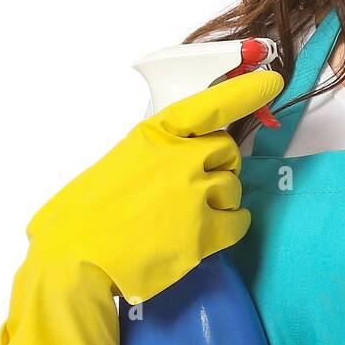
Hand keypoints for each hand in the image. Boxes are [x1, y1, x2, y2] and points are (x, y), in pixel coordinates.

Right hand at [0, 69, 283, 344]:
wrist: (73, 262)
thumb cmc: (82, 216)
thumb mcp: (117, 163)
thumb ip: (154, 155)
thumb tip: (180, 161)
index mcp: (154, 136)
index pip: (210, 105)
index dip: (245, 92)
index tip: (272, 82)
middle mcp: (180, 159)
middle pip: (227, 151)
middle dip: (219, 165)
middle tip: (195, 186)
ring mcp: (195, 194)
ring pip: (233, 186)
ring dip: (221, 198)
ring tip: (191, 215)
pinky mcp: (205, 233)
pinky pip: (239, 221)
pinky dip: (231, 224)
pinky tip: (212, 232)